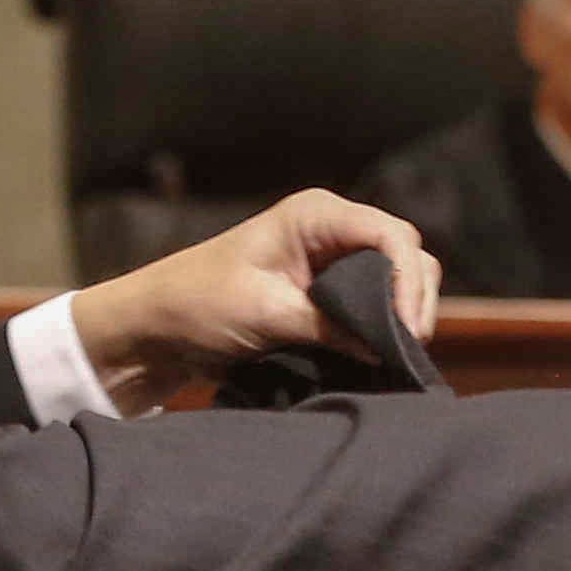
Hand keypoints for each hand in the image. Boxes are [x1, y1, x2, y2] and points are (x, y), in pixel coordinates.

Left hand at [69, 189, 442, 412]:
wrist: (155, 327)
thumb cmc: (197, 304)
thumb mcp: (267, 314)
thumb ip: (331, 326)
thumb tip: (387, 346)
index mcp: (315, 215)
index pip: (391, 236)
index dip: (409, 282)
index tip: (407, 330)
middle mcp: (331, 229)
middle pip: (406, 253)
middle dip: (415, 298)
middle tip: (410, 349)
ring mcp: (331, 259)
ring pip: (398, 278)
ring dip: (405, 313)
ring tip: (400, 355)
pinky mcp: (327, 291)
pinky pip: (376, 302)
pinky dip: (387, 325)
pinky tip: (384, 353)